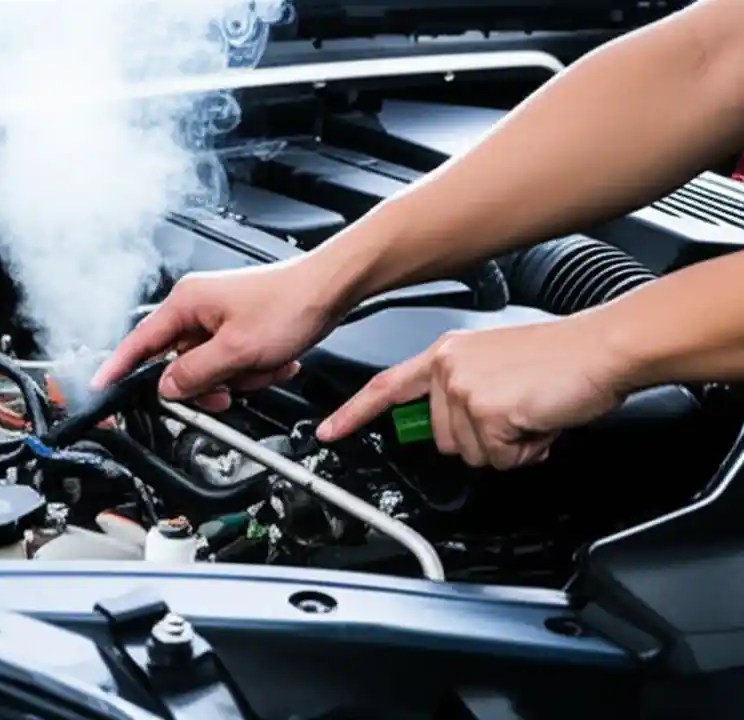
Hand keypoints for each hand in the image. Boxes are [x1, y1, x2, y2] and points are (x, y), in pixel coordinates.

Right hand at [90, 258, 340, 410]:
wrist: (332, 289)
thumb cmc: (291, 303)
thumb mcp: (237, 350)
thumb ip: (194, 374)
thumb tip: (166, 389)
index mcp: (186, 303)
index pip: (138, 342)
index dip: (118, 368)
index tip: (100, 387)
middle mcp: (197, 307)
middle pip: (179, 365)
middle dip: (208, 383)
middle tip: (229, 389)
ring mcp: (219, 318)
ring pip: (210, 369)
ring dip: (238, 378)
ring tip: (263, 366)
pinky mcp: (239, 328)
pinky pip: (233, 364)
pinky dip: (253, 370)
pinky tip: (275, 361)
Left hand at [316, 317, 630, 469]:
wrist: (603, 347)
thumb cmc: (563, 359)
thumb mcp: (497, 369)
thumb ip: (464, 396)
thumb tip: (461, 434)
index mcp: (446, 353)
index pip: (386, 386)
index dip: (354, 413)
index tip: (328, 432)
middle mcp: (448, 367)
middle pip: (441, 439)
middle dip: (483, 440)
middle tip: (517, 413)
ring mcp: (463, 389)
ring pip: (470, 453)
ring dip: (507, 447)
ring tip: (532, 413)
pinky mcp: (486, 410)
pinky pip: (498, 459)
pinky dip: (525, 451)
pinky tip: (539, 421)